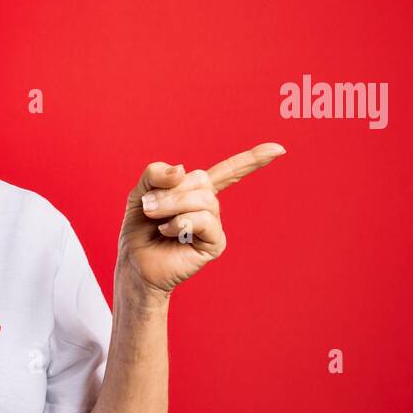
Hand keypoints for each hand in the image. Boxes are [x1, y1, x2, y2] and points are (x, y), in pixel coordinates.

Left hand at [117, 142, 285, 297]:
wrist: (135, 263)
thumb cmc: (139, 230)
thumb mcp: (140, 192)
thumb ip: (155, 173)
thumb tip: (182, 169)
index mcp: (196, 191)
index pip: (227, 172)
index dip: (251, 160)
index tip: (278, 149)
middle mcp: (210, 207)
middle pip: (202, 179)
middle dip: (171, 191)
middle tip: (149, 207)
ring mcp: (214, 225)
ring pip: (203, 199)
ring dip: (171, 205)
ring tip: (155, 220)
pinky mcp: (215, 243)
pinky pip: (203, 220)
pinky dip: (179, 223)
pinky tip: (167, 232)